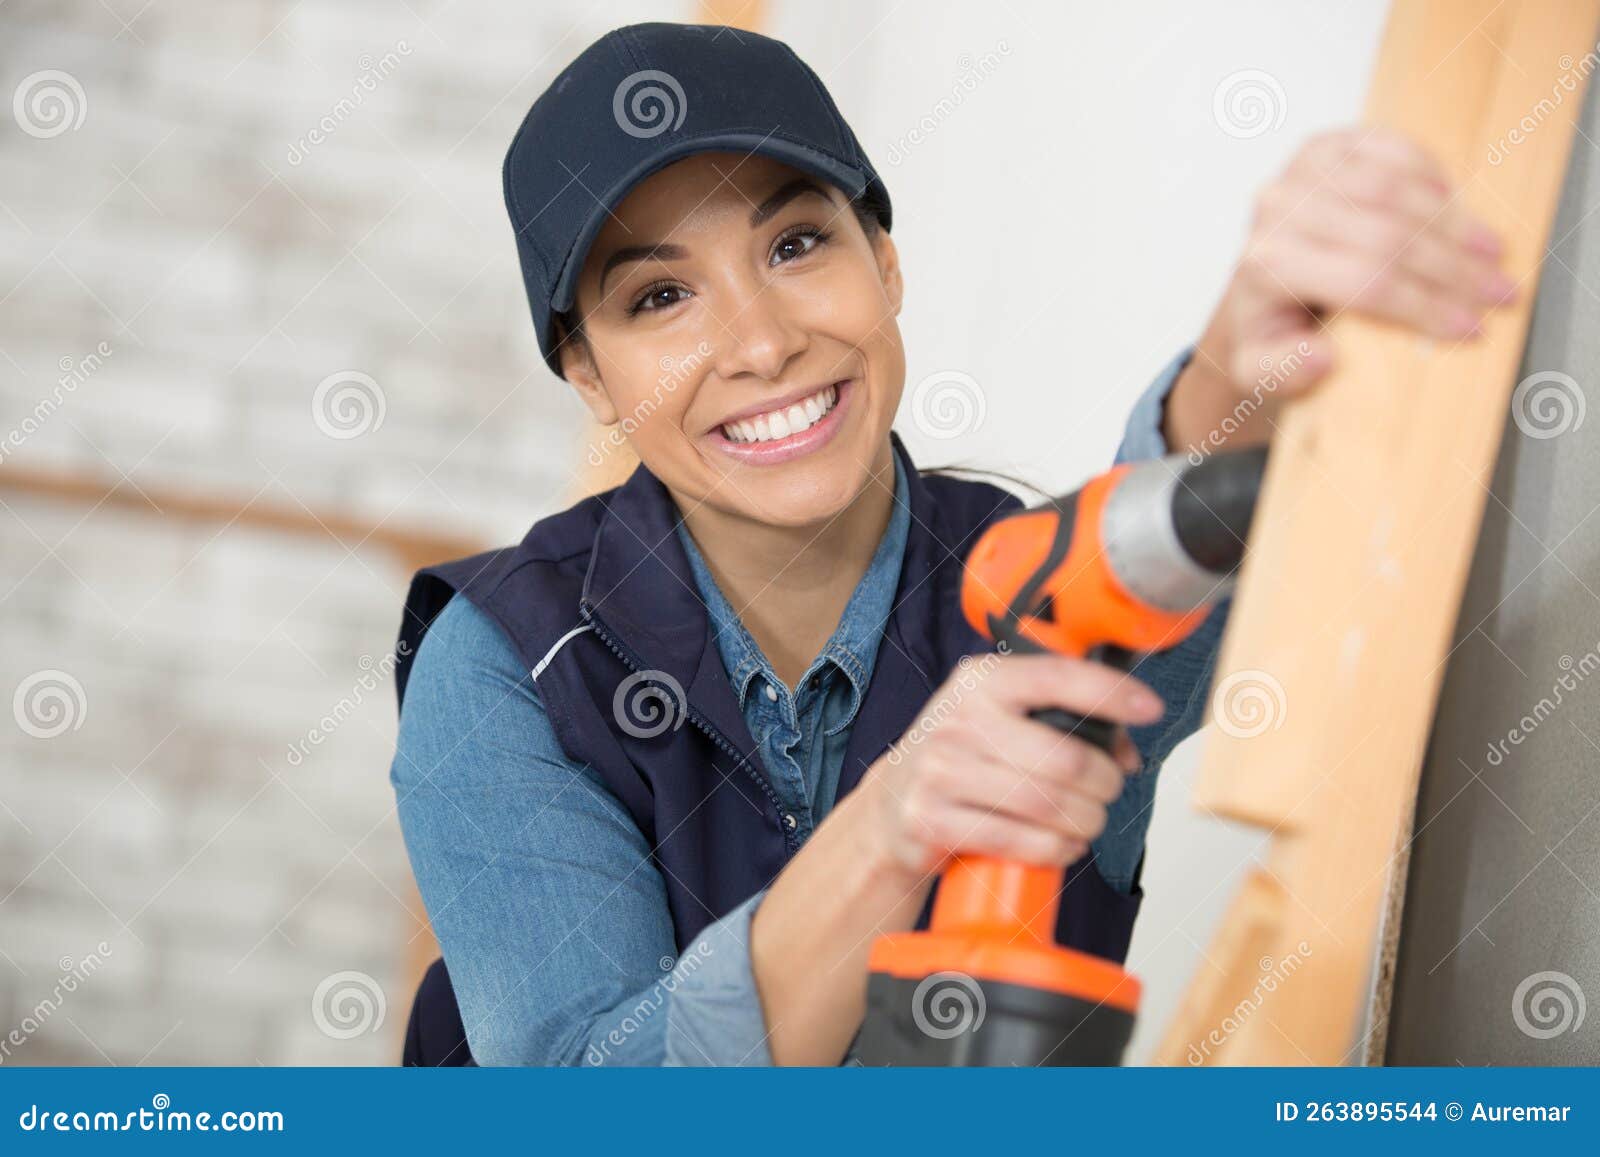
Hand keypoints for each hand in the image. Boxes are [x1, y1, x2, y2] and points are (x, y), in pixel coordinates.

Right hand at [862, 653, 1164, 877]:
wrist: (892, 804)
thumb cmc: (961, 755)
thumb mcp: (1002, 718)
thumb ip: (1064, 720)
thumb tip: (1125, 752)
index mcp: (981, 681)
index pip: (1057, 676)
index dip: (1111, 693)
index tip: (1150, 708)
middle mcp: (959, 718)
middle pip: (1065, 759)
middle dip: (1105, 783)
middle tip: (1107, 791)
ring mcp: (941, 770)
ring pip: (1048, 805)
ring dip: (1085, 822)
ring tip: (1085, 822)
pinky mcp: (932, 819)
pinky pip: (1021, 841)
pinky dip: (1057, 850)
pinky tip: (1061, 845)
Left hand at [1170, 127, 1517, 453]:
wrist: (1255, 286)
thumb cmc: (1269, 330)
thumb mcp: (1261, 371)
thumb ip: (1281, 374)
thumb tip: (1322, 359)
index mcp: (1266, 265)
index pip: (1364, 282)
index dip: (1425, 306)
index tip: (1470, 329)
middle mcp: (1277, 210)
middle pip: (1388, 236)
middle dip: (1454, 270)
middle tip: (1499, 295)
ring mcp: (1301, 170)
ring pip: (1398, 191)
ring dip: (1456, 225)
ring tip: (1493, 256)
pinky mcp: (1328, 145)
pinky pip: (1396, 152)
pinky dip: (1436, 180)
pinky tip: (1460, 211)